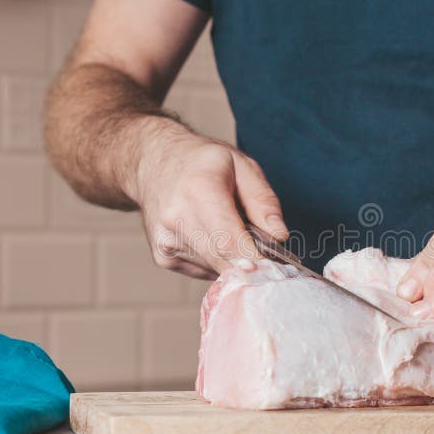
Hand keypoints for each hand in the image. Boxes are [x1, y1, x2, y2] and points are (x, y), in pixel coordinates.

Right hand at [131, 131, 287, 278]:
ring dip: (233, 260)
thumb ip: (263, 200)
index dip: (254, 262)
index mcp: (198, 190)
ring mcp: (166, 241)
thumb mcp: (241, 165)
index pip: (228, 241)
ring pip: (215, 268)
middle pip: (223, 261)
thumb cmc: (201, 162)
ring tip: (232, 231)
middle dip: (251, 265)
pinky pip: (203, 269)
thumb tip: (279, 236)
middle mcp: (176, 218)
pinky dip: (217, 260)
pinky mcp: (164, 256)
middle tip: (269, 258)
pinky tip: (212, 236)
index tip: (274, 271)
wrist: (153, 162)